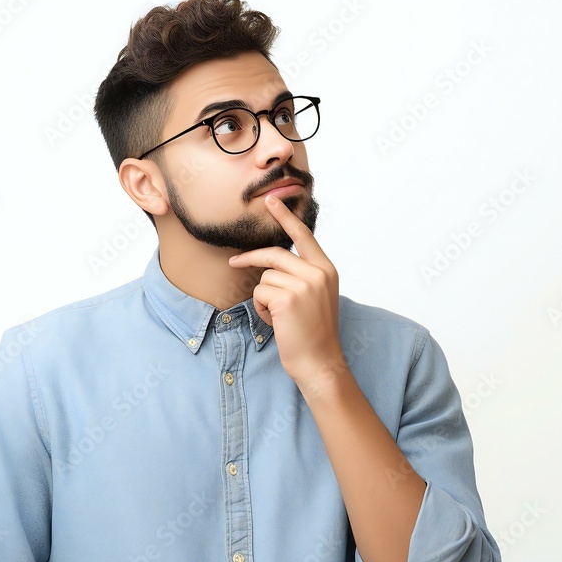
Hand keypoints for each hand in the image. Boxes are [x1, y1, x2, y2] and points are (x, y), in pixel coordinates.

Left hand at [227, 194, 343, 386]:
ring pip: (264, 276)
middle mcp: (318, 273)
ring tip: (278, 316)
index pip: (304, 236)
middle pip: (274, 254)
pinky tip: (276, 322)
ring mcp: (304, 284)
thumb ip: (302, 274)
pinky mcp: (287, 298)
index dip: (285, 217)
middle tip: (233, 262)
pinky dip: (260, 308)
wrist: (320, 362)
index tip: (271, 199)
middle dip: (251, 259)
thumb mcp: (316, 296)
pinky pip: (259, 292)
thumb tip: (273, 260)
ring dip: (263, 297)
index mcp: (327, 269)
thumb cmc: (314, 333)